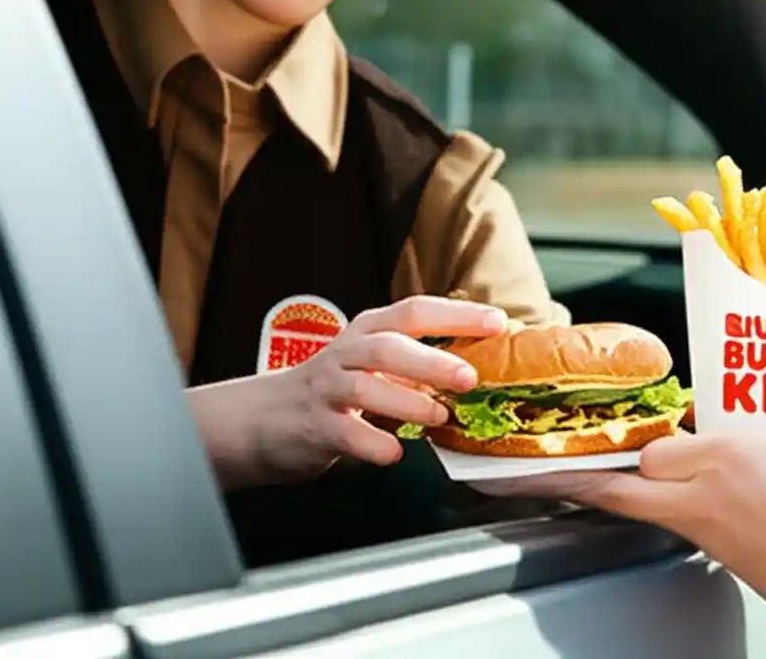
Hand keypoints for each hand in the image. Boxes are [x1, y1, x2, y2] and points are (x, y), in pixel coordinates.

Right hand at [246, 296, 507, 483]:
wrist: (268, 417)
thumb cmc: (337, 388)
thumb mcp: (375, 365)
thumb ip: (418, 364)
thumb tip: (478, 368)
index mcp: (369, 330)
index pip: (415, 312)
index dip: (457, 315)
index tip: (497, 323)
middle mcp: (347, 353)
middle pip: (387, 347)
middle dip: (431, 361)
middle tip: (468, 377)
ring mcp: (328, 389)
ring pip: (365, 387)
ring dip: (407, 402)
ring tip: (439, 416)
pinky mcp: (314, 425)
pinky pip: (345, 434)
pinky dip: (373, 444)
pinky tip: (395, 453)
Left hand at [477, 413, 765, 642]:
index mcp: (730, 456)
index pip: (659, 443)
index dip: (646, 436)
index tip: (634, 427)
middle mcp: (705, 492)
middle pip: (617, 484)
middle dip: (572, 476)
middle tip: (533, 470)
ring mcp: (708, 530)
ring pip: (638, 508)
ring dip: (612, 494)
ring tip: (578, 484)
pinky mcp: (724, 559)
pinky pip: (674, 530)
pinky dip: (663, 516)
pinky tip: (678, 510)